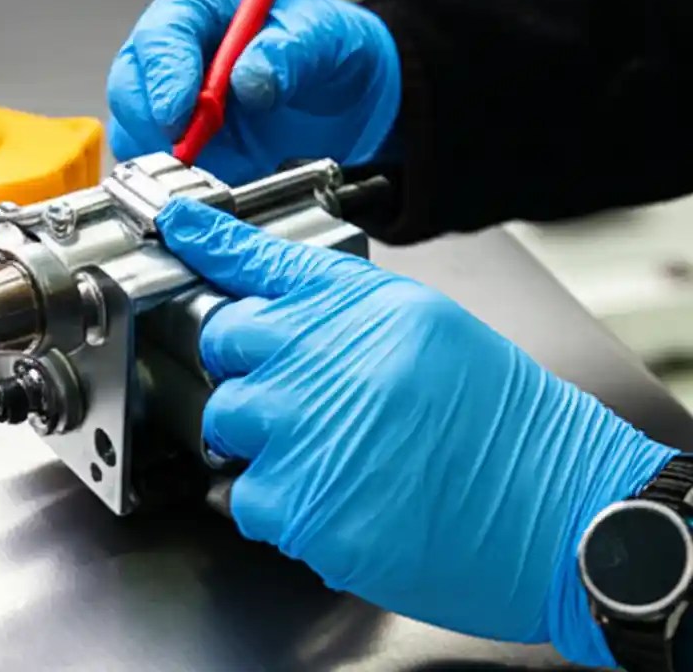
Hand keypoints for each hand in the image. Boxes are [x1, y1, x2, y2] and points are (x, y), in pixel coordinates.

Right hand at [108, 0, 400, 184]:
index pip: (160, 37)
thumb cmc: (323, 50)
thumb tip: (248, 79)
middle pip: (130, 87)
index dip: (164, 76)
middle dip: (154, 123)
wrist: (344, 96)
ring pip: (134, 133)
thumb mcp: (322, 37)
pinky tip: (216, 179)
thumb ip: (288, 53)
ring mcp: (169, 105)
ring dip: (164, 157)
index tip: (180, 112)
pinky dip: (179, 183)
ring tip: (213, 166)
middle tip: (189, 148)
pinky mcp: (178, 149)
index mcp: (197, 11)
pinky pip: (157, 170)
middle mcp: (172, 56)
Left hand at [155, 197, 676, 666]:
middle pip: (222, 340)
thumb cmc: (508, 428)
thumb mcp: (432, 333)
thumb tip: (285, 322)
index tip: (173, 224)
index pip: (258, 259)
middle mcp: (319, 353)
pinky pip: (243, 496)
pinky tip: (335, 501)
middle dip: (246, 369)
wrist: (561, 510)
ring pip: (223, 421)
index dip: (206, 240)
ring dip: (259, 441)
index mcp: (357, 305)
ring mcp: (301, 427)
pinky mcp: (295, 501)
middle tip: (297, 399)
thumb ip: (349, 319)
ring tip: (329, 458)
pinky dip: (277, 505)